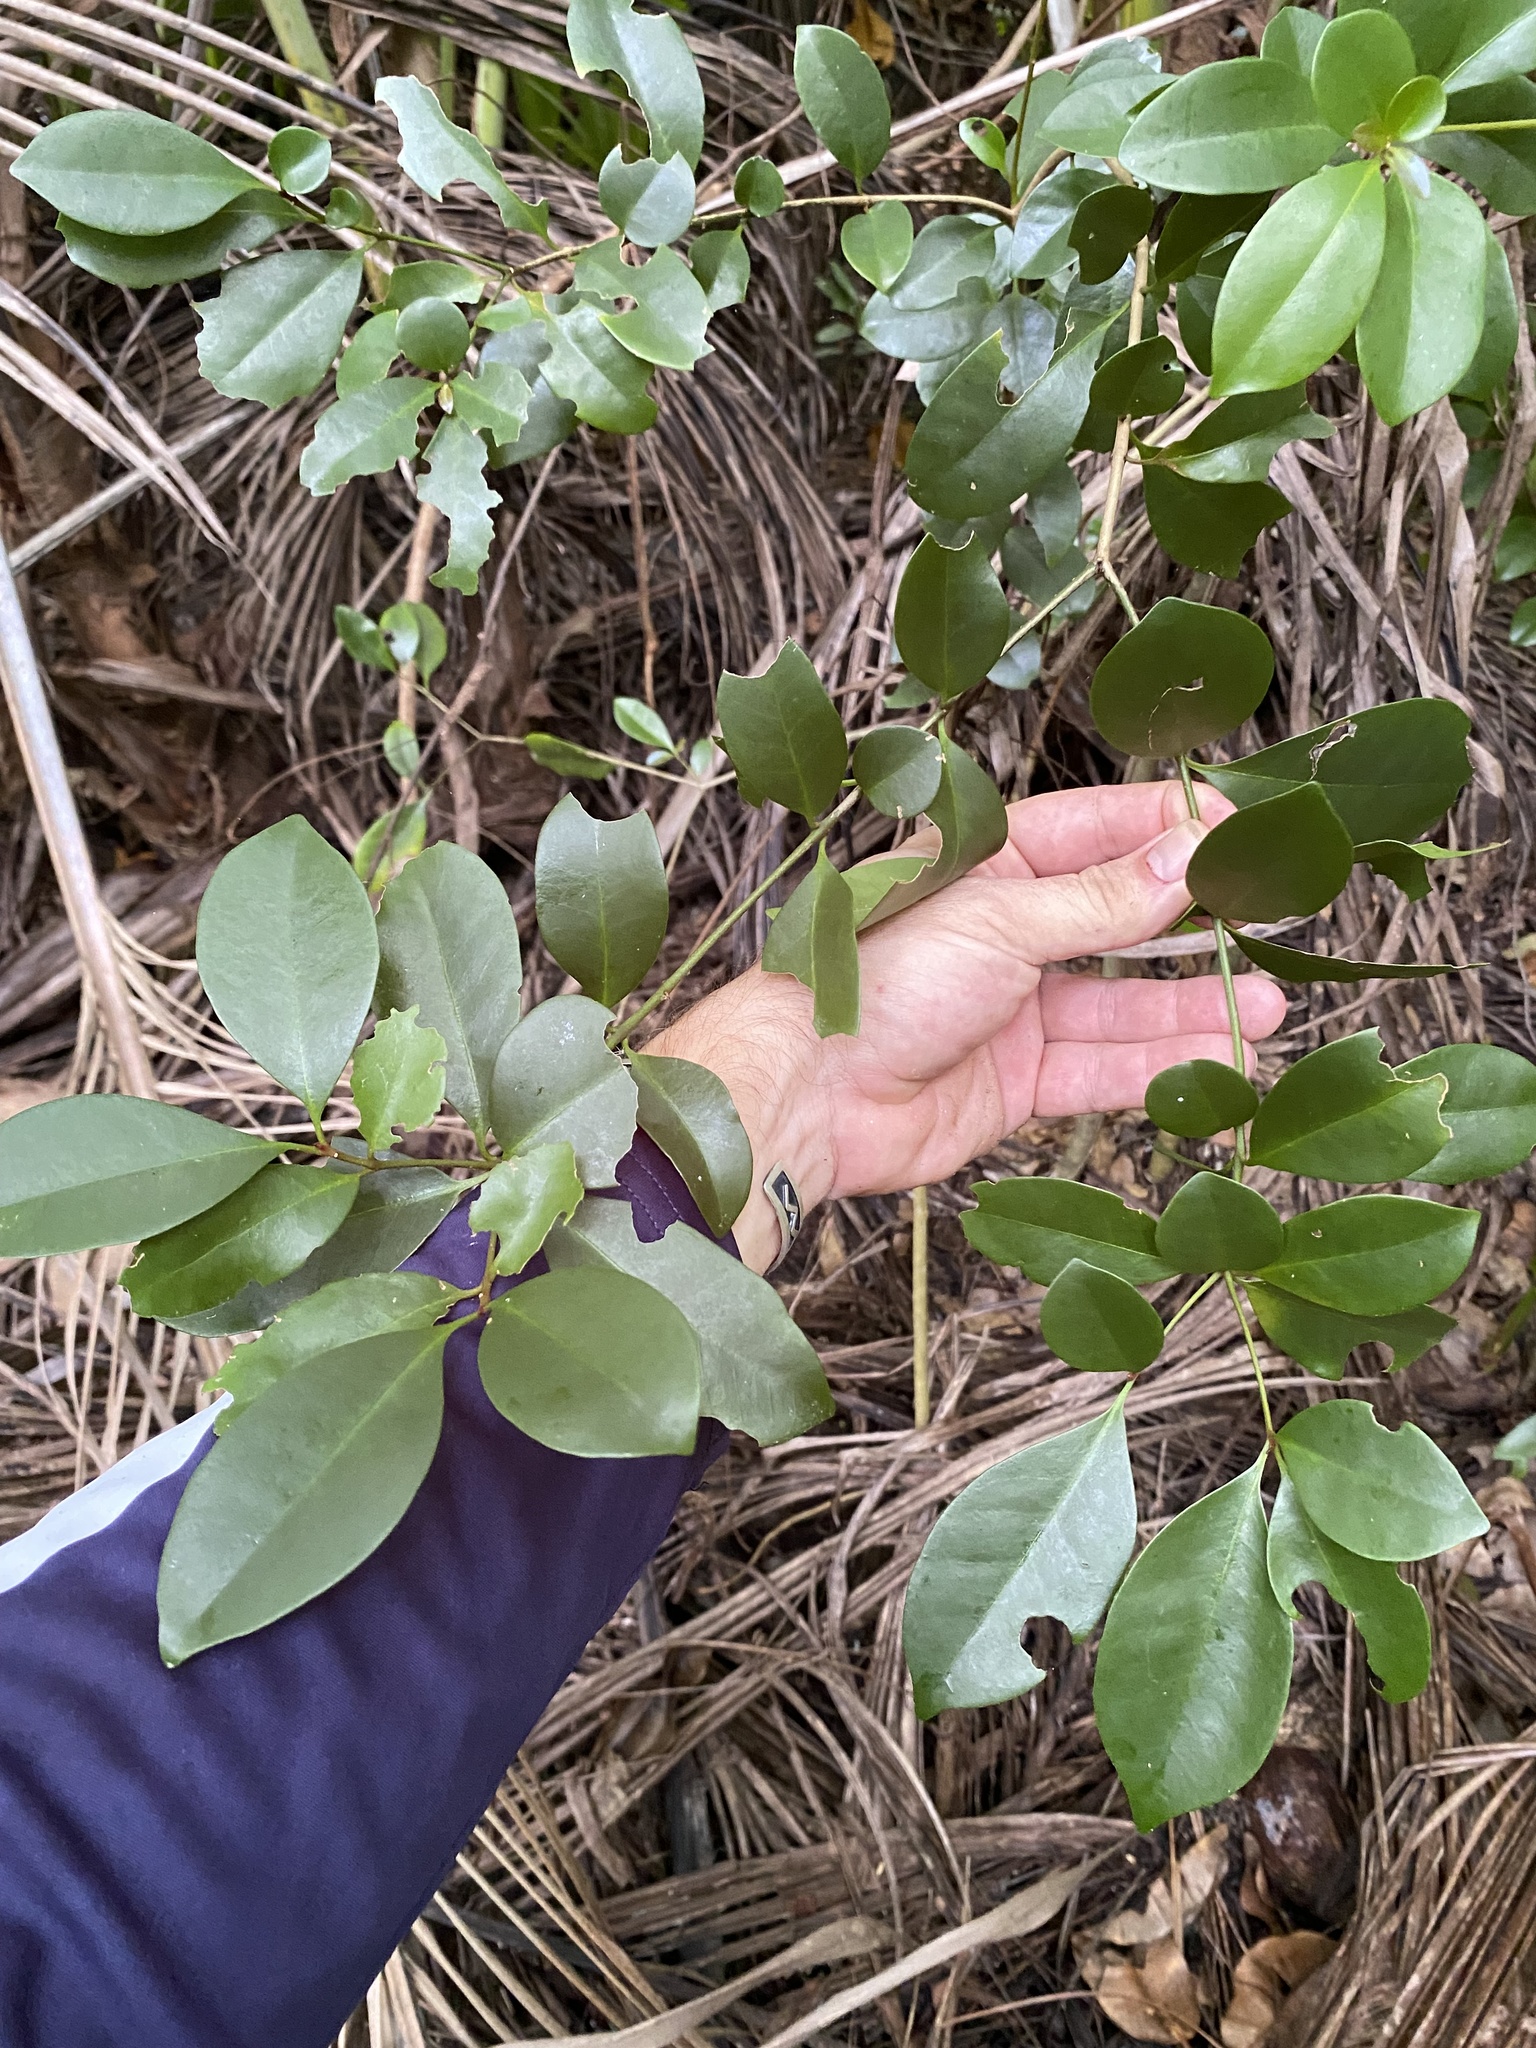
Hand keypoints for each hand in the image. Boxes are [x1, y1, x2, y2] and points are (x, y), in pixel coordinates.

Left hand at [648, 781, 1286, 1271]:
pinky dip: (1158, 1068)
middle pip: (1117, 922)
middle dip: (1193, 925)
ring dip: (1192, 1006)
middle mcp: (1003, 934)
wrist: (807, 1094)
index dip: (1167, 826)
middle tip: (1269, 922)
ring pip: (1120, 1005)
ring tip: (1270, 1005)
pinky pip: (1100, 1070)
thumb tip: (1189, 854)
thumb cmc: (879, 981)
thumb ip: (1101, 901)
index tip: (1240, 824)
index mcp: (988, 868)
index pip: (1094, 831)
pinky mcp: (1014, 1082)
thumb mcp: (1000, 921)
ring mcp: (1012, 1010)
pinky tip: (1221, 1061)